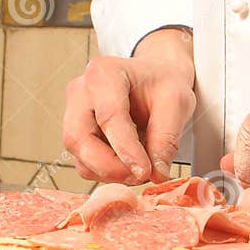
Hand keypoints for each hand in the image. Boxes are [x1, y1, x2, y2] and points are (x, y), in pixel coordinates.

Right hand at [63, 28, 194, 184]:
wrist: (155, 78)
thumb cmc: (163, 83)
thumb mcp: (177, 103)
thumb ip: (166, 138)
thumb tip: (156, 175)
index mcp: (104, 73)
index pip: (109, 116)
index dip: (126, 149)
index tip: (145, 171)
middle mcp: (80, 91)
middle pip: (79, 138)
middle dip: (110, 166)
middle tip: (141, 176)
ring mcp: (73, 113)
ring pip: (79, 154)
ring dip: (109, 172)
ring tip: (140, 170)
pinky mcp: (76, 132)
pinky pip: (83, 161)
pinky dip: (106, 171)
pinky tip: (129, 166)